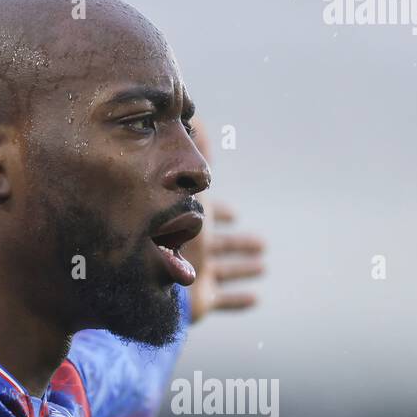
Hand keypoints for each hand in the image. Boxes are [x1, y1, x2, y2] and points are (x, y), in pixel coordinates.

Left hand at [182, 119, 264, 323]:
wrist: (153, 279)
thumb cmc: (172, 230)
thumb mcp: (188, 188)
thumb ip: (194, 153)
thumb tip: (199, 115)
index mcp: (186, 224)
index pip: (205, 216)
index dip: (219, 213)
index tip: (233, 213)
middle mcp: (192, 249)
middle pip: (220, 244)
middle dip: (238, 241)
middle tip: (261, 244)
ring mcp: (195, 275)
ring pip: (224, 270)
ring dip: (243, 267)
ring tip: (262, 266)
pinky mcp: (199, 301)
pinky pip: (223, 300)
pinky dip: (239, 300)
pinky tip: (255, 299)